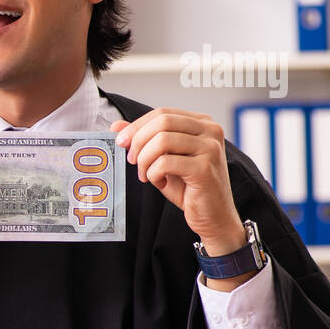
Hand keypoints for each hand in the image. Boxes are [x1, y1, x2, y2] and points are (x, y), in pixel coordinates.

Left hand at [112, 108, 246, 256]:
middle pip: (162, 121)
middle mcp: (210, 131)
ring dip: (145, 159)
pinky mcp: (205, 168)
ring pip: (162, 140)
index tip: (121, 142)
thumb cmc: (189, 187)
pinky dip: (154, 173)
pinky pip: (166, 162)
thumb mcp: (162, 159)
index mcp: (202, 123)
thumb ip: (143, 140)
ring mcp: (210, 148)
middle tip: (132, 161)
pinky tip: (159, 182)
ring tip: (145, 174)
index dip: (137, 126)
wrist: (212, 216)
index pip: (162, 113)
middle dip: (139, 141)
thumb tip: (117, 125)